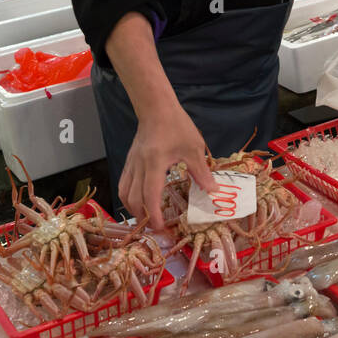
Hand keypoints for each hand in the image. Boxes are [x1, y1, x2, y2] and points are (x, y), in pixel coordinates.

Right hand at [118, 102, 214, 230]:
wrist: (156, 108)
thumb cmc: (177, 126)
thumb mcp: (194, 148)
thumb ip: (201, 172)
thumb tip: (213, 192)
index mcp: (155, 164)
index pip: (150, 196)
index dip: (154, 215)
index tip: (162, 228)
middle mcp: (138, 167)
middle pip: (134, 199)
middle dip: (143, 217)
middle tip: (156, 229)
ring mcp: (131, 164)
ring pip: (125, 193)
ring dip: (134, 209)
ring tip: (147, 219)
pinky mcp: (129, 161)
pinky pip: (124, 184)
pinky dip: (130, 197)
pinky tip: (140, 202)